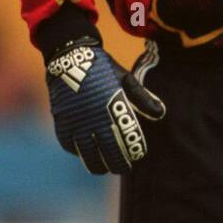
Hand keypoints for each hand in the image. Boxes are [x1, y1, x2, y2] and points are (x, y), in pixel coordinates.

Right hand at [45, 36, 164, 173]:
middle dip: (117, 164)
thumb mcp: (126, 79)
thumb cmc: (102, 67)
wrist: (70, 54)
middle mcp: (95, 118)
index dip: (133, 151)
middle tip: (121, 169)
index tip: (137, 156)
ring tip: (102, 168)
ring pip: (87, 153)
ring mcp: (76, 121)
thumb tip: (160, 114)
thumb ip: (143, 98)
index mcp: (114, 107)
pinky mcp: (62, 120)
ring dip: (96, 164)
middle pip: (108, 152)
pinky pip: (68, 144)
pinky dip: (76, 151)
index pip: (127, 139)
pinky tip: (84, 153)